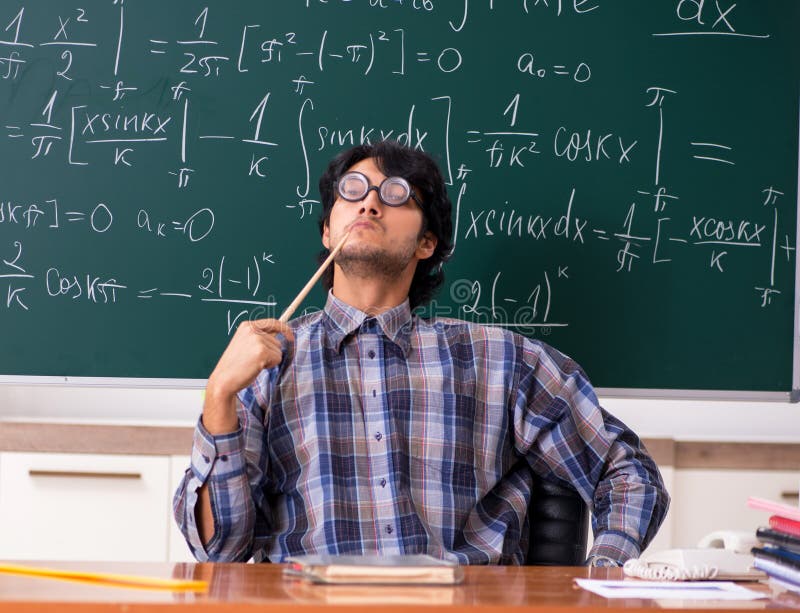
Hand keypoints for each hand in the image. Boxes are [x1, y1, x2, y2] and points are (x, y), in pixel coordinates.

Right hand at [202, 319, 293, 433]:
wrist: (224, 379)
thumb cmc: (235, 365)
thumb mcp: (245, 344)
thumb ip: (259, 337)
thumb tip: (281, 335)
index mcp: (247, 326)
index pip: (273, 322)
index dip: (284, 329)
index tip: (291, 337)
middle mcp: (252, 330)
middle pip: (277, 340)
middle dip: (271, 352)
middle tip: (254, 360)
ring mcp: (257, 340)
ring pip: (278, 350)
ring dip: (270, 359)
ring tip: (253, 363)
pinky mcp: (262, 351)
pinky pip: (278, 358)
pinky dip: (271, 365)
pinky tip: (257, 367)